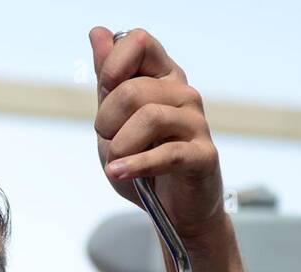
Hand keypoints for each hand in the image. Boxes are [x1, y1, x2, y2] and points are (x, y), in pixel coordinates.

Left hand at [89, 26, 224, 241]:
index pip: (139, 41)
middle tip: (109, 142)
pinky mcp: (203, 155)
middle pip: (133, 90)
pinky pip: (166, 153)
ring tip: (117, 162)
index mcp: (164, 78)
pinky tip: (117, 172)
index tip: (104, 94)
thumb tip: (98, 32)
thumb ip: (108, 80)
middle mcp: (184, 94)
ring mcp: (197, 124)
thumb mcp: (116, 122)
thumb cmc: (145, 164)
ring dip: (119, 146)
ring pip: (149, 118)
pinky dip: (135, 164)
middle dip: (107, 121)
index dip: (112, 66)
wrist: (174, 211)